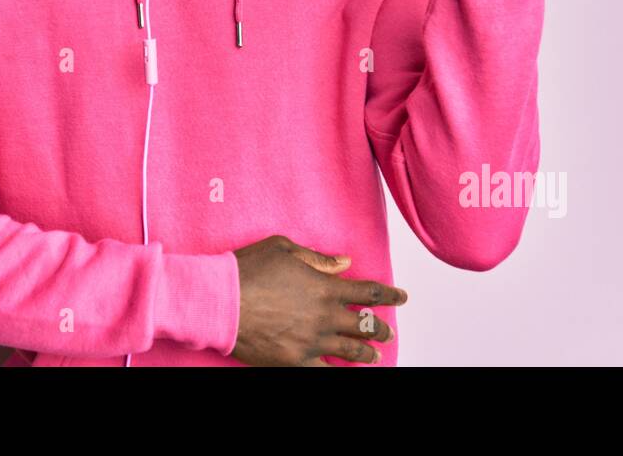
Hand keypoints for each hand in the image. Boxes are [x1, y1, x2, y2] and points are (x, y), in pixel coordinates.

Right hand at [231, 235, 407, 365]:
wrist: (220, 301)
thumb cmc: (248, 270)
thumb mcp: (284, 249)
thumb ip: (318, 259)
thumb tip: (344, 263)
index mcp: (324, 287)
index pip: (368, 291)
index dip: (389, 294)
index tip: (402, 296)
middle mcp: (324, 316)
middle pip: (365, 325)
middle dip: (381, 328)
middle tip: (388, 331)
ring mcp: (311, 341)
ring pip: (351, 352)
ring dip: (367, 353)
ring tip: (375, 355)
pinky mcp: (295, 361)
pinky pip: (324, 371)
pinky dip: (337, 372)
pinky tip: (343, 372)